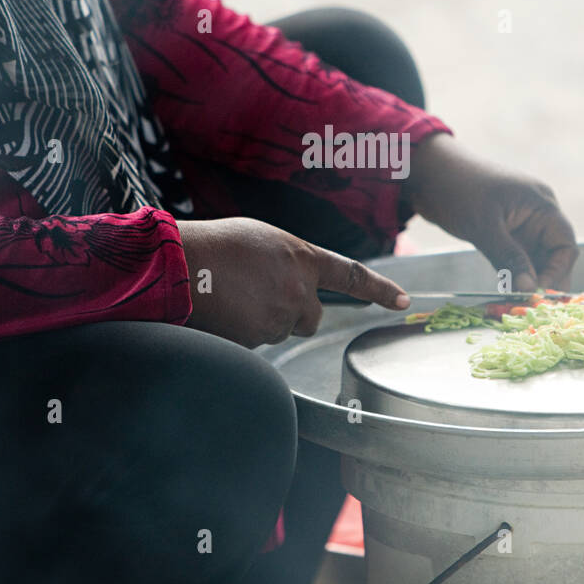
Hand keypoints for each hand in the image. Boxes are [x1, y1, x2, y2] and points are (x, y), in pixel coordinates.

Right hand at [178, 217, 409, 347]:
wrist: (179, 263)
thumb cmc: (216, 245)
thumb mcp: (263, 240)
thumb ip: (289, 262)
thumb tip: (295, 284)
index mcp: (301, 258)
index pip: (351, 275)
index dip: (379, 289)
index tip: (404, 301)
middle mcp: (297, 290)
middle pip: (311, 317)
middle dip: (293, 313)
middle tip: (260, 296)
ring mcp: (278, 317)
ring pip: (280, 330)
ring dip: (262, 321)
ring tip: (233, 297)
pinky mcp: (256, 340)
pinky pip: (256, 344)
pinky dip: (243, 333)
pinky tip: (224, 312)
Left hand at [403, 134, 577, 292]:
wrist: (426, 173)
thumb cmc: (457, 189)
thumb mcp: (484, 226)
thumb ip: (509, 258)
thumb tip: (529, 289)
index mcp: (541, 205)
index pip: (565, 245)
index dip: (557, 272)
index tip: (538, 294)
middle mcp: (536, 214)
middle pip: (553, 255)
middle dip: (545, 280)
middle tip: (531, 306)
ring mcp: (520, 223)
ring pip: (534, 259)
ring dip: (527, 280)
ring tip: (516, 304)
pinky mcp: (503, 231)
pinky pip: (516, 257)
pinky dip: (513, 273)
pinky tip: (506, 291)